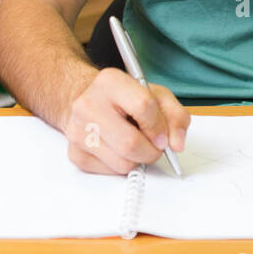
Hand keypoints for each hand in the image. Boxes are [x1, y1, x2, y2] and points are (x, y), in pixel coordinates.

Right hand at [63, 67, 189, 174]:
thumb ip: (175, 116)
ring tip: (134, 144)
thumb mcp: (155, 95)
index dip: (159, 127)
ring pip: (122, 163)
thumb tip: (176, 144)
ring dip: (138, 160)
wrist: (87, 101)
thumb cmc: (124, 99)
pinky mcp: (75, 153)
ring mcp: (78, 130)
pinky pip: (110, 172)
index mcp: (110, 82)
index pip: (143, 106)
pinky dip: (122, 165)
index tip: (163, 136)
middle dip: (151, 151)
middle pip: (131, 143)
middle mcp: (88, 104)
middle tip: (154, 147)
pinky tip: (118, 149)